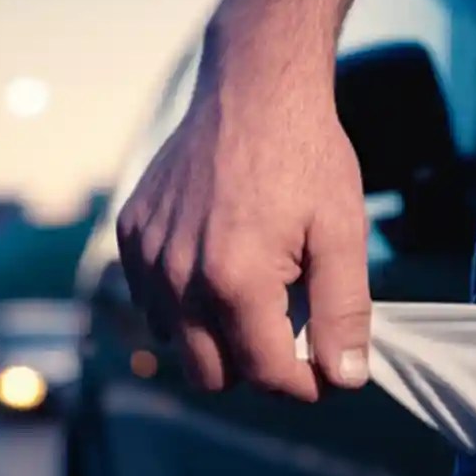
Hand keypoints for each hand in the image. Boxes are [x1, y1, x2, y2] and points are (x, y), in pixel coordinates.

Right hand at [116, 74, 370, 401]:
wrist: (251, 90)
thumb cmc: (303, 156)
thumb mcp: (343, 233)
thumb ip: (344, 313)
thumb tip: (345, 379)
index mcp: (235, 281)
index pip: (265, 376)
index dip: (303, 385)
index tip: (323, 371)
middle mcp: (178, 277)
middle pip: (212, 378)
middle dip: (254, 369)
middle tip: (288, 333)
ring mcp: (147, 257)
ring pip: (176, 344)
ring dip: (213, 337)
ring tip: (251, 293)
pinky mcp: (130, 237)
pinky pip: (151, 302)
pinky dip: (181, 301)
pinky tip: (214, 264)